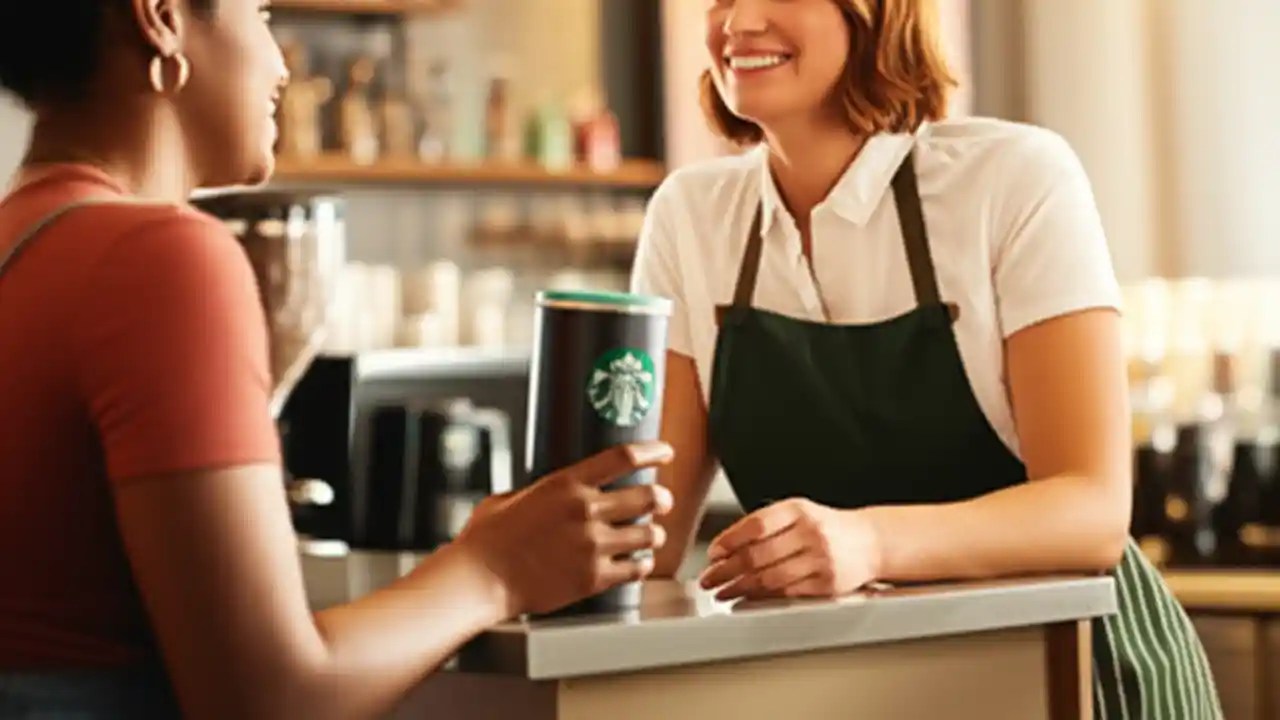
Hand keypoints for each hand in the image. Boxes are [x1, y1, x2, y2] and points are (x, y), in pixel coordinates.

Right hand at [455, 442, 674, 616]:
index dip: (653, 451)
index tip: (665, 451)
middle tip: (664, 501)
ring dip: (655, 533)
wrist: (480, 579)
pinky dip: (644, 564)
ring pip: (649, 534)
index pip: (624, 457)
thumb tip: (546, 492)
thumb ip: (538, 492)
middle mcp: (585, 511)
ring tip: (652, 535)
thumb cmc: (486, 541)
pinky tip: (640, 562)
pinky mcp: (594, 578)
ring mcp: (593, 545)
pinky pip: (637, 568)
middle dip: (663, 498)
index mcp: (565, 484)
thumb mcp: (509, 499)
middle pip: (649, 496)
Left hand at [698, 498, 880, 600]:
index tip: (713, 554)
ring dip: (740, 587)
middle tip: (709, 578)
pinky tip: (748, 597)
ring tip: (722, 591)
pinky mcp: (827, 584)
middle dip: (727, 569)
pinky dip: (763, 597)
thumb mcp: (799, 513)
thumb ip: (766, 525)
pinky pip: (787, 592)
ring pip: (770, 577)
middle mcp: (810, 533)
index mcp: (798, 510)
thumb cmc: (827, 527)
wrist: (870, 541)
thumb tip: (725, 548)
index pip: (756, 526)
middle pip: (758, 554)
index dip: (730, 541)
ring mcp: (820, 560)